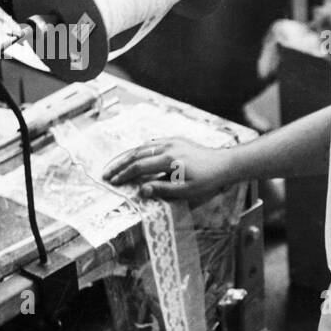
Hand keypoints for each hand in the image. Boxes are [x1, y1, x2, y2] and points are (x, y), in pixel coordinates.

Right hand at [102, 138, 236, 200]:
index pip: (140, 166)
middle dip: (119, 164)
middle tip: (105, 174)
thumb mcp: (187, 190)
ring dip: (126, 156)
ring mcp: (171, 141)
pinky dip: (139, 150)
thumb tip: (141, 191)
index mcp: (170, 159)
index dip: (125, 175)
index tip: (113, 182)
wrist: (224, 164)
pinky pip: (152, 144)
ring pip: (142, 147)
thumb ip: (163, 190)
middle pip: (136, 154)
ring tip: (114, 166)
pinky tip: (133, 156)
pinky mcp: (175, 140)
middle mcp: (168, 147)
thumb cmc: (208, 180)